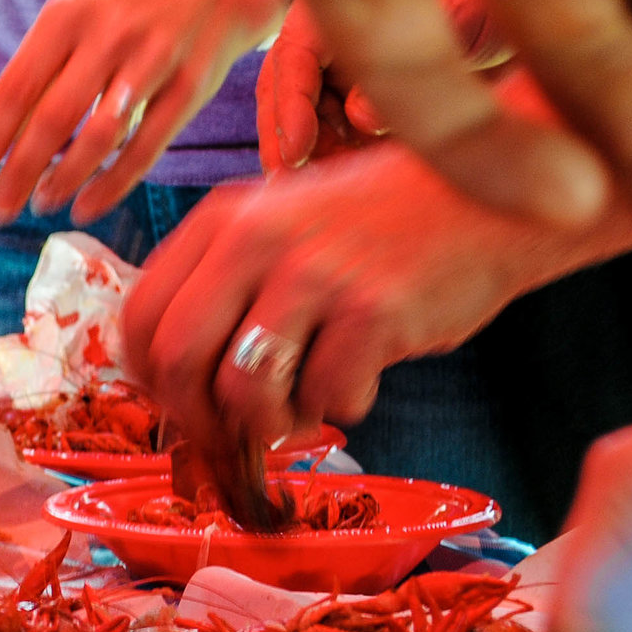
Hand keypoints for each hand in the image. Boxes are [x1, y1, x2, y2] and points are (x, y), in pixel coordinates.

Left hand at [0, 0, 287, 227]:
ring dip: (64, 179)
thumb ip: (45, 62)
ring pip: (100, 135)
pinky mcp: (189, 87)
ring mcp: (152, 61)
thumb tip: (1, 133)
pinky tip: (87, 205)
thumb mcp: (81, 8)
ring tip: (40, 204)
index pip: (15, 87)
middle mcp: (108, 34)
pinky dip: (113, 182)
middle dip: (18, 172)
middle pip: (53, 118)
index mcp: (68, 13)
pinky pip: (146, 146)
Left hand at [119, 113, 631, 451]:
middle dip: (196, 421)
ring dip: (270, 425)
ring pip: (245, 393)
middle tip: (229, 439)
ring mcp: (316, 274)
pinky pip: (327, 399)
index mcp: (224, 220)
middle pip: (176, 361)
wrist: (494, 193)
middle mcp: (257, 240)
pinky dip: (339, 409)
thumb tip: (177, 388)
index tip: (177, 407)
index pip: (138, 318)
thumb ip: (229, 286)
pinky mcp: (375, 311)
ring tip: (300, 412)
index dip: (147, 382)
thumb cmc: (381, 226)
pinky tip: (358, 381)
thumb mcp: (285, 227)